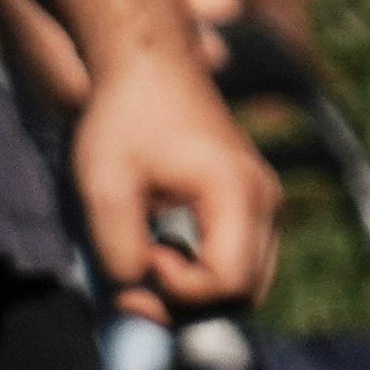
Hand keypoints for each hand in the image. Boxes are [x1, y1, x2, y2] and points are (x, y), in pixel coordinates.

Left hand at [69, 42, 279, 322]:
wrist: (148, 64)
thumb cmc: (123, 118)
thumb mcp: (104, 187)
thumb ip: (119, 252)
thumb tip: (137, 294)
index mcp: (237, 193)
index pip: (227, 286)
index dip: (176, 293)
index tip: (140, 257)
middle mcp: (265, 201)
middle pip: (243, 297)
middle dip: (185, 306)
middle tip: (134, 281)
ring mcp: (265, 204)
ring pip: (244, 288)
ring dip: (193, 295)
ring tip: (148, 261)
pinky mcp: (252, 206)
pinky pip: (239, 268)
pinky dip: (201, 278)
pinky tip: (162, 251)